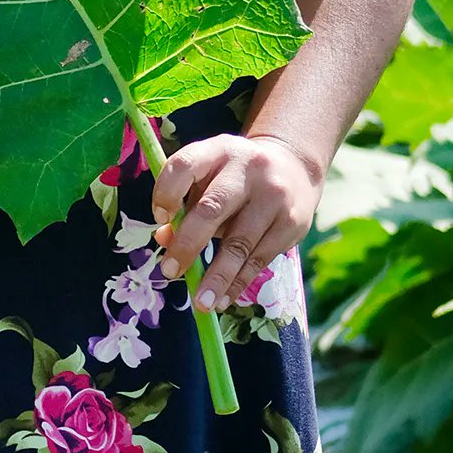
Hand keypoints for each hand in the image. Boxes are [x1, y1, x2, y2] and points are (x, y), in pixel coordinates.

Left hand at [149, 132, 322, 309]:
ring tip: (201, 302)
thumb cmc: (236, 176)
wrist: (294, 166)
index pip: (185, 165)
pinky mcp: (292, 223)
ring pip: (239, 242)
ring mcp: (273, 196)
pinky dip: (238, 282)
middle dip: (187, 244)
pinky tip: (224, 298)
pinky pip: (259, 259)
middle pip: (211, 208)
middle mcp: (247, 169)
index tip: (158, 220)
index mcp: (218, 150)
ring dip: (216, 276)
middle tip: (169, 271)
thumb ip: (185, 202)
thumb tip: (163, 239)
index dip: (166, 193)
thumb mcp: (210, 175)